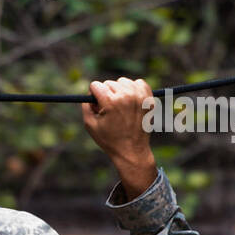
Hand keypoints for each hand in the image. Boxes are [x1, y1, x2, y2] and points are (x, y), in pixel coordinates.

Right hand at [81, 77, 156, 198]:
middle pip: (109, 83)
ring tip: (120, 106)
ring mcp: (140, 97)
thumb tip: (90, 94)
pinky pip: (140, 83)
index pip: (96, 85)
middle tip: (109, 109)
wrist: (132, 151)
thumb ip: (86, 105)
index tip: (97, 104)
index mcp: (111, 102)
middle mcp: (126, 96)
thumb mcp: (90, 124)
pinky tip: (131, 100)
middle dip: (106, 94)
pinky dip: (134, 89)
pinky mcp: (149, 100)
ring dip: (120, 90)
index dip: (93, 95)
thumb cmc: (109, 140)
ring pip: (123, 82)